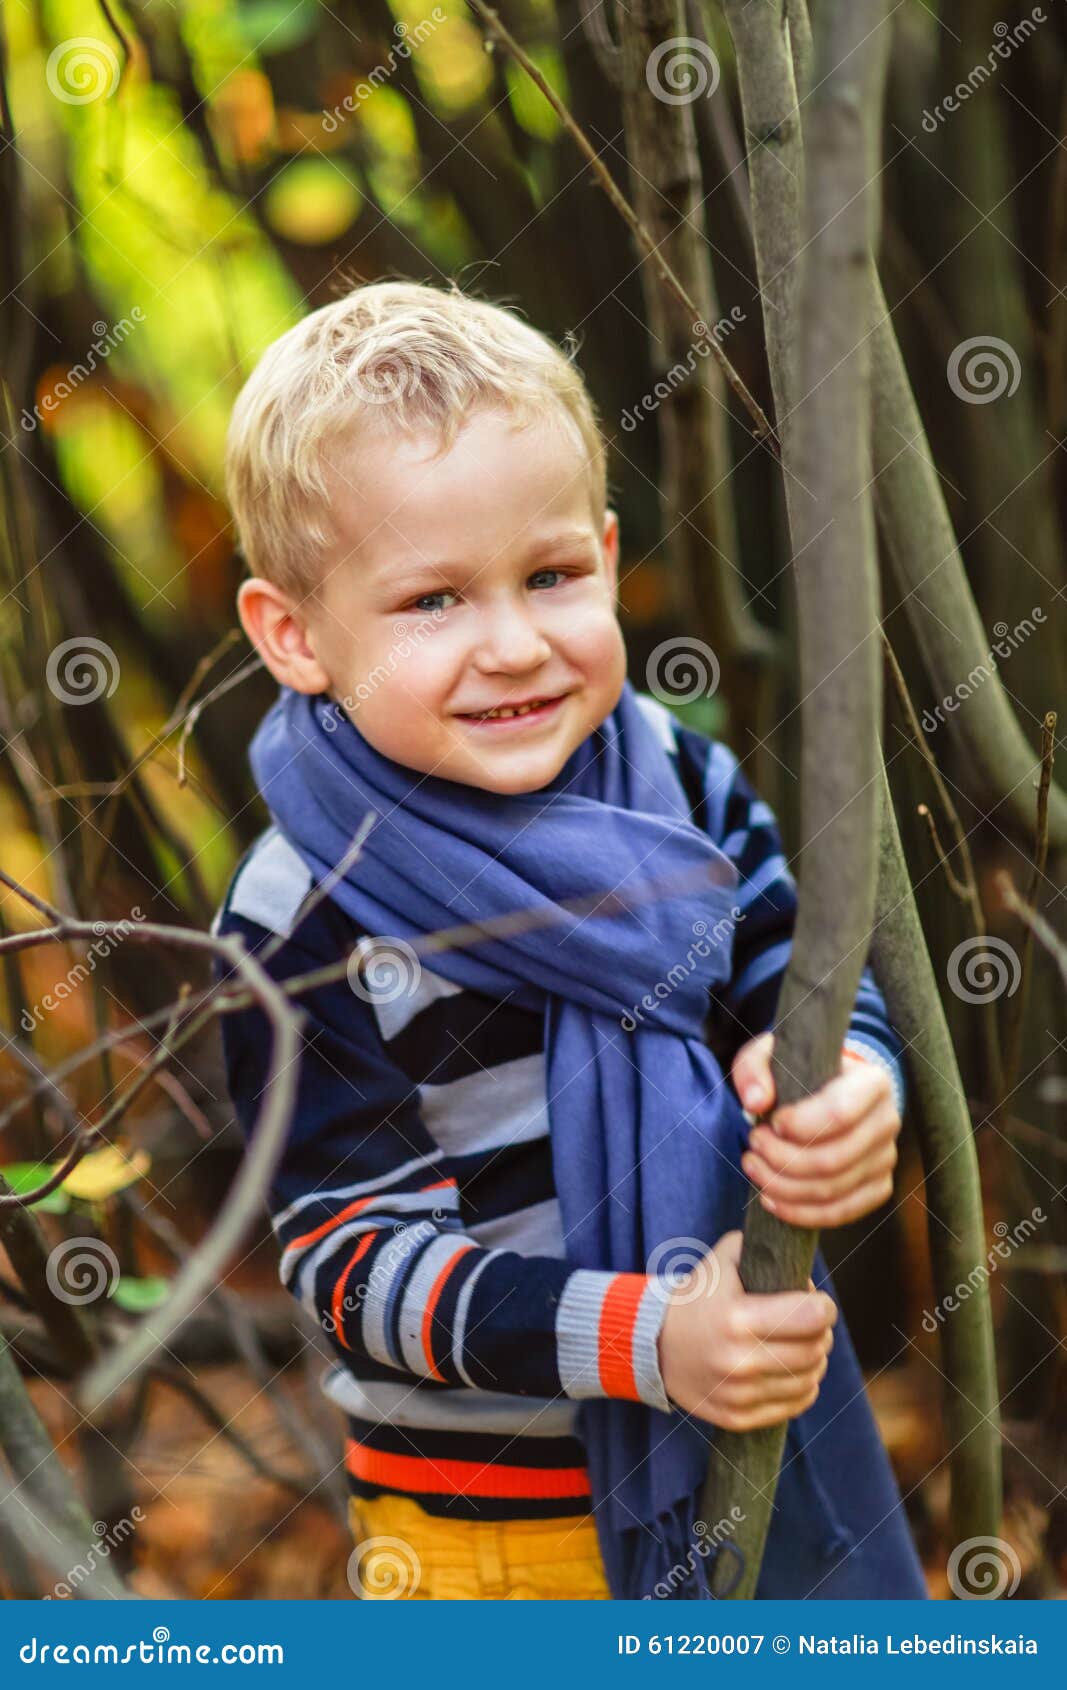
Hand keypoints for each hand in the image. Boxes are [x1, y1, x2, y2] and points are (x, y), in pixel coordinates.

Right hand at [656, 1230, 837, 1430]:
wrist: (652, 1344)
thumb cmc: (696, 1297)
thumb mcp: (723, 1259)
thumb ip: (764, 1248)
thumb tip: (803, 1263)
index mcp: (737, 1318)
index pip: (812, 1317)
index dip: (824, 1307)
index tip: (819, 1302)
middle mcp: (739, 1361)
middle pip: (815, 1350)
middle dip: (821, 1332)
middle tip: (811, 1323)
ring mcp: (739, 1395)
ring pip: (810, 1380)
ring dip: (814, 1360)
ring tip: (799, 1344)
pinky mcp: (738, 1418)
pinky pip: (795, 1405)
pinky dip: (802, 1387)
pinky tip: (789, 1370)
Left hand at [732, 1031, 900, 1227]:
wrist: (826, 1091)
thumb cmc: (800, 1070)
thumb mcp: (773, 1054)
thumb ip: (756, 1067)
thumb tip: (756, 1101)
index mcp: (872, 1082)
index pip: (840, 1113)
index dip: (799, 1125)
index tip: (771, 1122)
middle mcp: (887, 1121)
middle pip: (833, 1159)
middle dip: (782, 1159)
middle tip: (752, 1145)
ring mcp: (885, 1158)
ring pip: (833, 1190)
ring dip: (783, 1186)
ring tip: (753, 1167)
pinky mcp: (876, 1188)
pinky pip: (841, 1212)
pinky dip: (800, 1212)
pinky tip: (770, 1199)